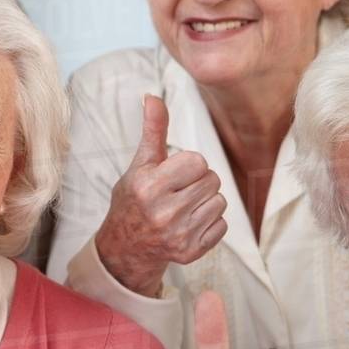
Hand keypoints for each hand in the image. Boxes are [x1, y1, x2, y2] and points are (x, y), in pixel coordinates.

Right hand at [95, 95, 226, 295]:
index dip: (189, 165)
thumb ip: (153, 131)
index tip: (174, 174)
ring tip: (184, 206)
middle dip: (199, 181)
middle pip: (212, 180)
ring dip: (206, 201)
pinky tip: (189, 223)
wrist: (125, 246)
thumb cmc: (134, 198)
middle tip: (178, 191)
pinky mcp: (190, 252)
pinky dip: (210, 222)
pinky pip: (222, 225)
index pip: (198, 162)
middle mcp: (163, 212)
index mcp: (148, 186)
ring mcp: (178, 235)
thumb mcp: (140, 163)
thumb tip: (152, 96)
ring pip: (220, 202)